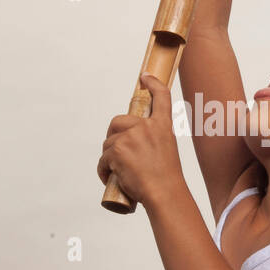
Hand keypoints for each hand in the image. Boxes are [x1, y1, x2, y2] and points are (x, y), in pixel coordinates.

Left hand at [97, 72, 183, 208]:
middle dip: (113, 136)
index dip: (153, 84)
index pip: (161, 97)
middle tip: (117, 153)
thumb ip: (153, 141)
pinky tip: (110, 178)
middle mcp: (147, 127)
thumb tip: (135, 145)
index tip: (145, 77)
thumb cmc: (167, 179)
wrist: (164, 193)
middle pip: (118, 122)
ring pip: (108, 143)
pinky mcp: (117, 150)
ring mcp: (131, 137)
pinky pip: (103, 159)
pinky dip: (104, 170)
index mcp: (163, 126)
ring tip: (118, 173)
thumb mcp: (166, 151)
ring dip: (109, 158)